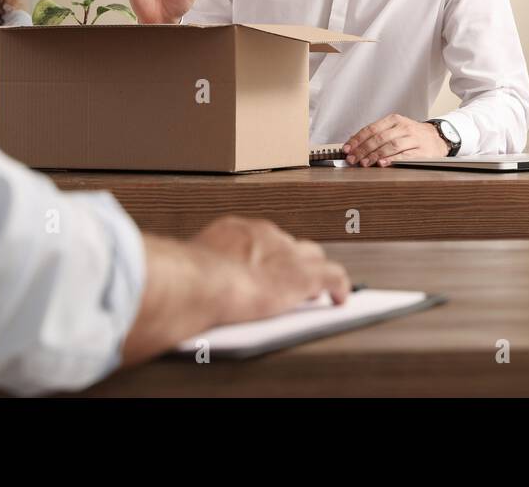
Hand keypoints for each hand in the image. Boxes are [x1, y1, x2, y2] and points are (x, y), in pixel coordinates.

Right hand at [191, 217, 350, 321]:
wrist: (203, 283)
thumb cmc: (188, 280)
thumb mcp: (188, 268)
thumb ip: (197, 270)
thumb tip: (187, 281)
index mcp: (236, 230)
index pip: (258, 239)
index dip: (261, 257)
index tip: (255, 269)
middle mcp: (266, 235)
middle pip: (287, 245)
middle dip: (287, 261)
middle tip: (283, 281)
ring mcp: (287, 253)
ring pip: (313, 257)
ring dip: (313, 272)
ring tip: (314, 290)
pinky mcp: (305, 276)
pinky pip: (333, 277)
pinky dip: (339, 287)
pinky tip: (341, 299)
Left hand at [344, 114, 448, 166]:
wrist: (437, 137)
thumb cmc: (412, 134)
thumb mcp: (395, 128)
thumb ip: (377, 135)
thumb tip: (355, 145)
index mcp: (394, 120)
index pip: (372, 128)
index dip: (358, 139)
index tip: (347, 148)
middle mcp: (403, 127)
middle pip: (379, 138)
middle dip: (363, 149)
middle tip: (353, 158)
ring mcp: (413, 138)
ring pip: (391, 145)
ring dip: (375, 155)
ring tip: (364, 162)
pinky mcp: (422, 151)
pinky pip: (405, 155)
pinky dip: (392, 159)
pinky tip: (383, 163)